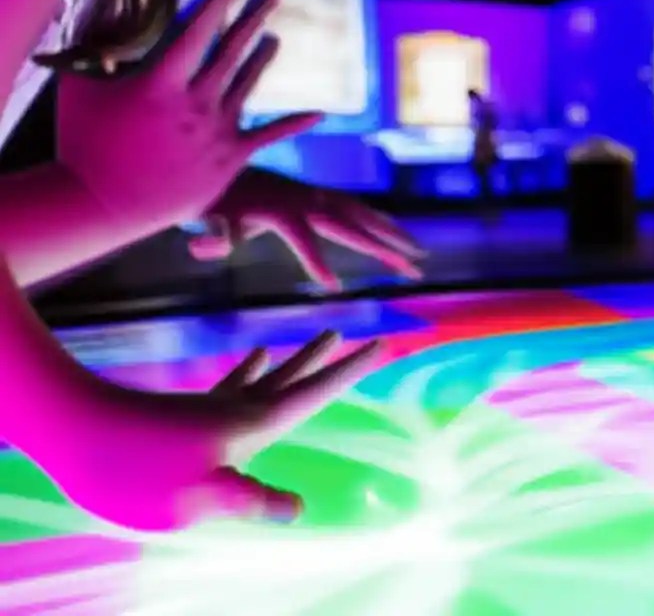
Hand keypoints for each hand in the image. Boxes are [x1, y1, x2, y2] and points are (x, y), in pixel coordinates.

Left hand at [47, 331, 382, 531]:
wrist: (75, 431)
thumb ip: (250, 499)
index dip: (351, 371)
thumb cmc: (135, 471)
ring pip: (267, 378)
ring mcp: (212, 409)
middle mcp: (238, 411)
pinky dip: (250, 371)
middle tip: (360, 338)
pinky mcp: (188, 414)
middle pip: (295, 380)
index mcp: (252, 427)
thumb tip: (300, 509)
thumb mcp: (198, 496)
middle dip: (330, 362)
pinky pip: (232, 385)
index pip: (314, 394)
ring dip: (296, 360)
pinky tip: (254, 360)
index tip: (384, 345)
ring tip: (318, 338)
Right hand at [55, 0, 321, 235]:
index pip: (196, 31)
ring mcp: (217, 130)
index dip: (216, 3)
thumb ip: (94, 52)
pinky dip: (294, 123)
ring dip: (262, 59)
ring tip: (275, 38)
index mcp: (161, 81)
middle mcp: (197, 101)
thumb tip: (101, 18)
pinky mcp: (230, 158)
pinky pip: (268, 135)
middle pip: (231, 51)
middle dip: (252, 19)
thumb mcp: (80, 87)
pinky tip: (318, 112)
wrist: (101, 205)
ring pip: (248, 85)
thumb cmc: (83, 144)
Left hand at [189, 169, 425, 288]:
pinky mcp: (322, 194)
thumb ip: (213, 234)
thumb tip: (202, 247)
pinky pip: (359, 209)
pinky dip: (382, 222)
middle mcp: (309, 202)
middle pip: (354, 227)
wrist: (225, 161)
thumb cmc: (219, 198)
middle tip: (414, 268)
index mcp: (283, 211)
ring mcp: (320, 196)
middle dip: (385, 248)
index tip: (333, 288)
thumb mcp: (212, 215)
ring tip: (419, 253)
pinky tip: (397, 234)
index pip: (305, 241)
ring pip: (365, 216)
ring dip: (393, 234)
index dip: (317, 264)